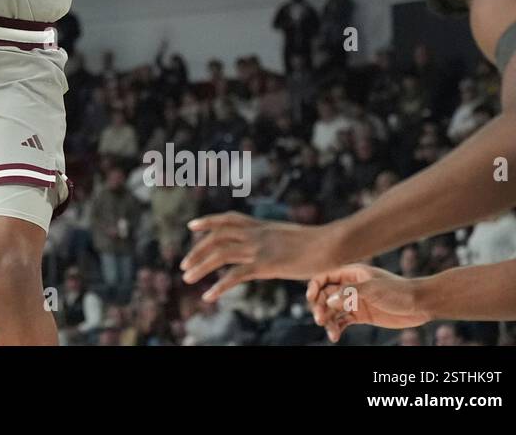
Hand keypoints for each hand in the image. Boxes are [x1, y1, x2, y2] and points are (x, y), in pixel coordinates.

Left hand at [180, 211, 337, 300]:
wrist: (332, 244)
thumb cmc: (320, 243)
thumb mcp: (292, 237)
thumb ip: (277, 240)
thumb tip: (274, 246)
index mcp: (262, 226)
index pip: (228, 219)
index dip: (208, 221)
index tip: (192, 226)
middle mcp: (256, 234)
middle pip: (216, 237)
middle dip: (197, 251)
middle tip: (184, 265)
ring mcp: (259, 248)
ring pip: (220, 254)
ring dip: (200, 266)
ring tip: (186, 278)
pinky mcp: (265, 265)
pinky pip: (235, 275)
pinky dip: (218, 286)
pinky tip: (208, 296)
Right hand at [305, 265, 426, 341]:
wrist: (420, 304)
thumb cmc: (397, 291)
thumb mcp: (372, 288)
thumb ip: (349, 293)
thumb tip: (328, 301)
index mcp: (351, 274)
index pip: (324, 277)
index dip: (314, 286)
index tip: (312, 299)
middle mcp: (350, 287)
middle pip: (325, 295)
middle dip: (319, 306)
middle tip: (320, 318)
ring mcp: (355, 302)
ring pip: (332, 310)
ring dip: (327, 319)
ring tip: (330, 331)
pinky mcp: (361, 315)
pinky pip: (343, 321)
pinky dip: (336, 328)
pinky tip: (335, 336)